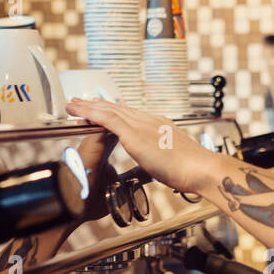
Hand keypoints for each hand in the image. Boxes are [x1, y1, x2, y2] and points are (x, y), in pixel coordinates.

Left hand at [65, 97, 220, 193]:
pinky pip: (107, 118)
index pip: (131, 116)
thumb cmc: (190, 171)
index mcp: (159, 127)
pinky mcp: (135, 133)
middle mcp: (149, 121)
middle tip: (81, 101)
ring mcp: (142, 125)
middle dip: (98, 105)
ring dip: (89, 107)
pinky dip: (91, 113)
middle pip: (118, 109)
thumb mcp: (166, 167)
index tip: (101, 109)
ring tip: (72, 104)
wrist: (201, 169)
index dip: (114, 112)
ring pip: (109, 110)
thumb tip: (144, 172)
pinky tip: (78, 111)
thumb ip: (151, 167)